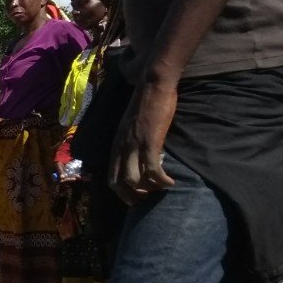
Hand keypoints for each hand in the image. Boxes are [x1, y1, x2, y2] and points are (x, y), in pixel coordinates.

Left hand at [110, 79, 178, 205]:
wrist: (153, 85)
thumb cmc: (146, 104)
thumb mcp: (131, 127)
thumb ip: (131, 142)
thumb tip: (138, 157)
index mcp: (116, 145)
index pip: (111, 177)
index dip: (122, 192)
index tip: (136, 195)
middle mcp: (121, 148)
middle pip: (118, 183)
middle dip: (132, 196)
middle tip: (148, 198)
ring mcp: (134, 145)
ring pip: (134, 180)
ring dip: (148, 189)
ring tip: (161, 188)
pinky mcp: (150, 141)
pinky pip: (153, 169)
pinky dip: (161, 180)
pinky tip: (171, 182)